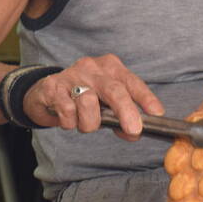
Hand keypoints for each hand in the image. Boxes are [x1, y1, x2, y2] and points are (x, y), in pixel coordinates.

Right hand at [23, 53, 162, 142]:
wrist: (45, 92)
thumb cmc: (83, 96)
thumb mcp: (105, 102)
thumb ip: (121, 115)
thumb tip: (133, 133)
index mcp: (111, 68)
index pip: (132, 82)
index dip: (146, 98)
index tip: (157, 113)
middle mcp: (93, 68)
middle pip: (114, 89)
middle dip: (126, 112)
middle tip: (133, 131)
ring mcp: (72, 75)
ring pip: (88, 102)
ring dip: (90, 122)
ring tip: (85, 123)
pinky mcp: (53, 86)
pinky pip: (67, 110)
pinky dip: (70, 122)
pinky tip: (68, 118)